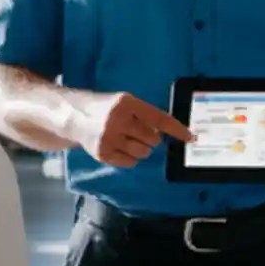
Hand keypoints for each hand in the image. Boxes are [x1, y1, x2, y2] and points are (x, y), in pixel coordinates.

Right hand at [70, 92, 193, 167]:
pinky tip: (120, 146)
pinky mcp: (103, 153)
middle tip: (138, 131)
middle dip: (151, 138)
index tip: (190, 137)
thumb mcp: (125, 102)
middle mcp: (118, 120)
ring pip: (143, 153)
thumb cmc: (106, 108)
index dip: (177, 129)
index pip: (159, 118)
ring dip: (141, 148)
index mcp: (126, 103)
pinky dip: (130, 157)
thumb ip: (145, 114)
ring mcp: (109, 138)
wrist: (74, 117)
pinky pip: (130, 162)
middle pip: (153, 139)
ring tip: (128, 139)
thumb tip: (170, 131)